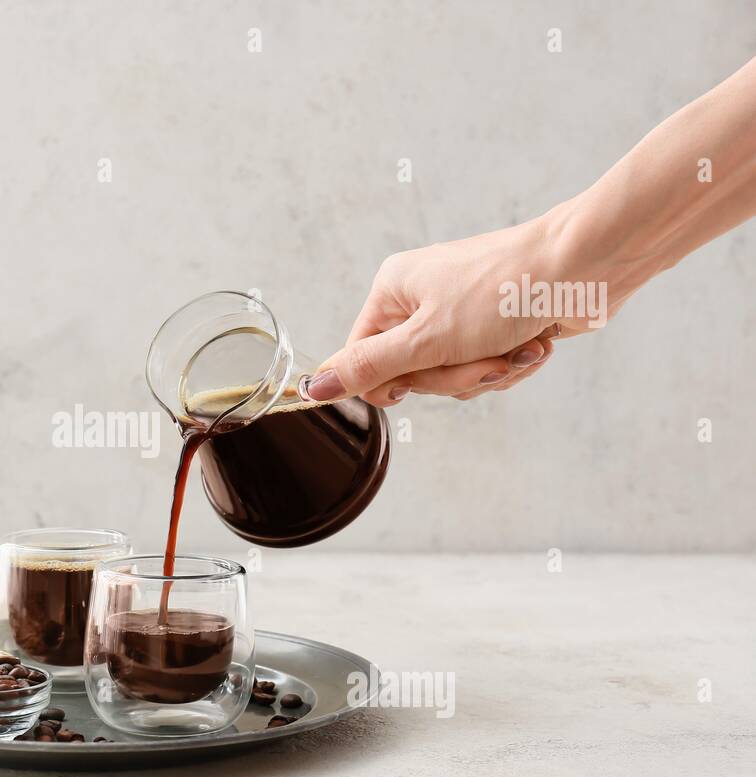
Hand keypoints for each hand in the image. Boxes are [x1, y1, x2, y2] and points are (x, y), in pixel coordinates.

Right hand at [302, 211, 605, 405]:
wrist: (587, 266)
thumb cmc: (507, 289)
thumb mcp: (428, 339)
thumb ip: (369, 367)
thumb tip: (313, 387)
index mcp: (394, 291)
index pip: (363, 358)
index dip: (391, 381)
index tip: (419, 382)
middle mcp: (422, 299)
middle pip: (414, 373)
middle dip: (457, 377)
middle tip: (486, 359)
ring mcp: (460, 312)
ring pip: (454, 376)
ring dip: (491, 372)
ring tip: (518, 346)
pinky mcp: (496, 325)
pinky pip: (487, 368)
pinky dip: (513, 365)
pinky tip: (534, 344)